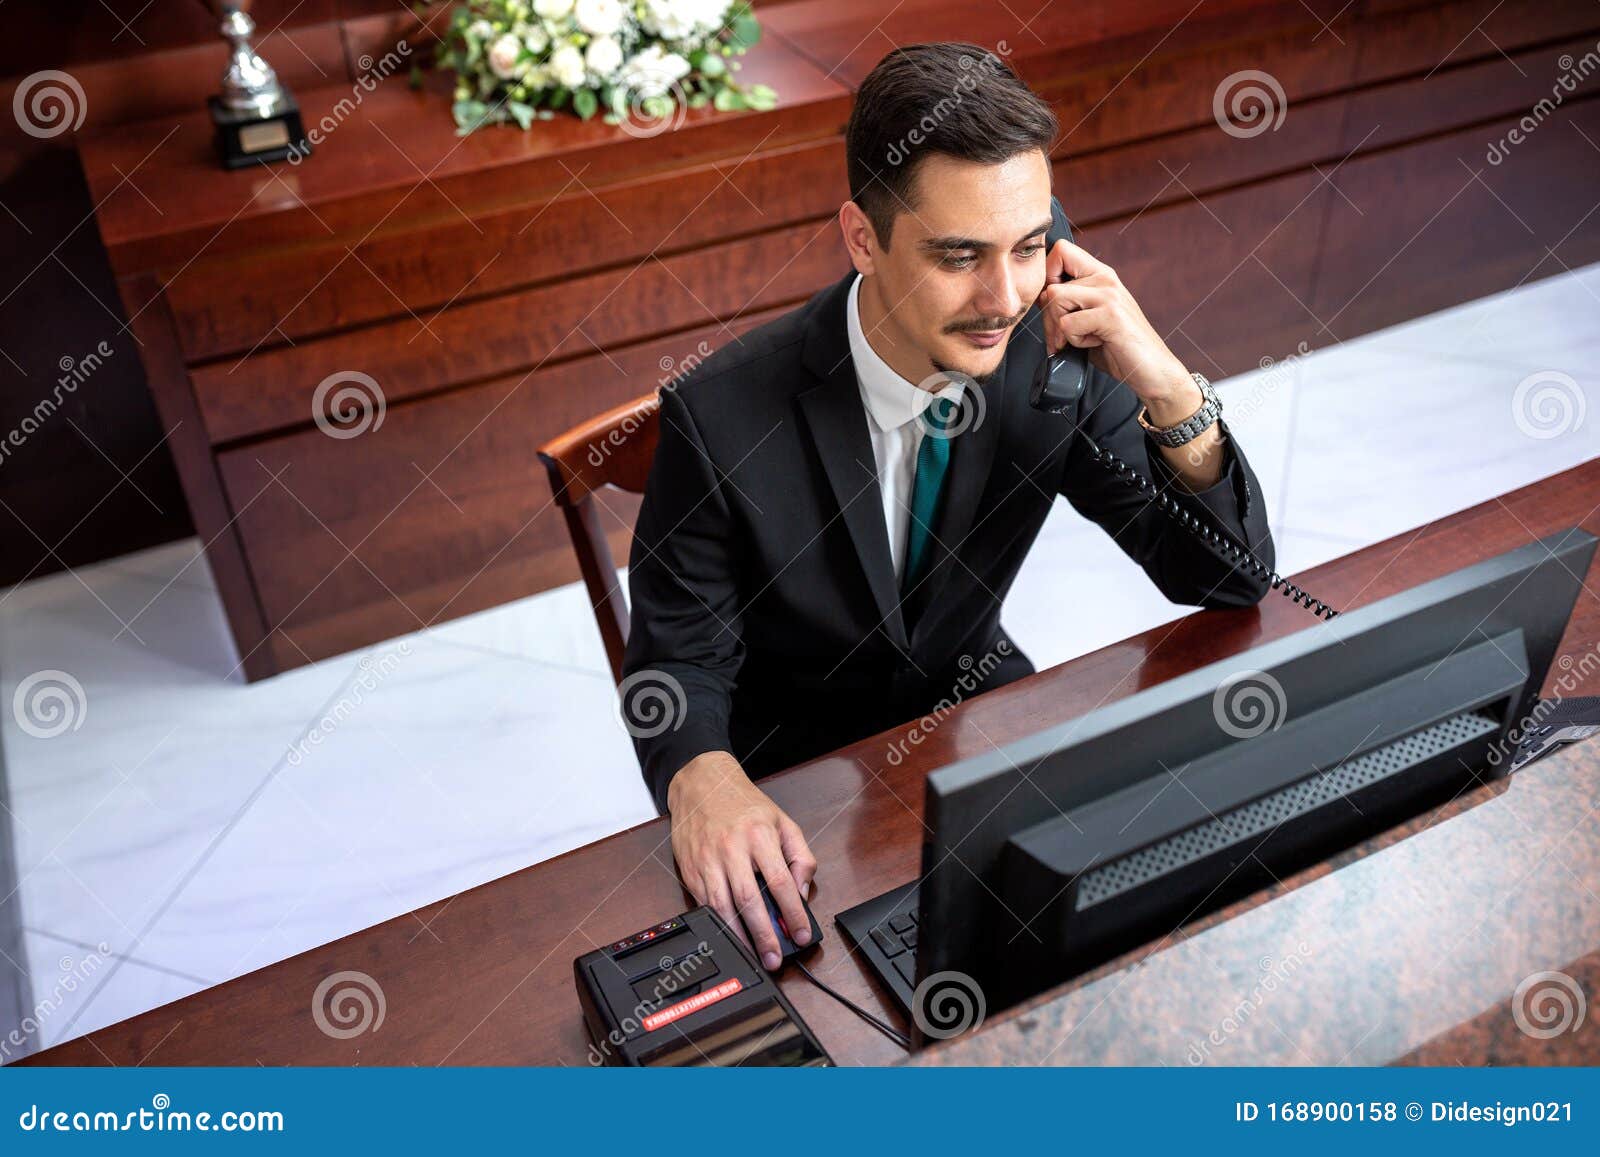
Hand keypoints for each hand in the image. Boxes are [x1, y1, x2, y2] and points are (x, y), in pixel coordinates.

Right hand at [666, 750, 818, 969]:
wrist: (702, 784)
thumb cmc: (744, 805)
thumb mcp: (783, 822)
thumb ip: (800, 857)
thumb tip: (801, 893)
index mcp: (760, 836)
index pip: (781, 882)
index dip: (793, 913)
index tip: (801, 934)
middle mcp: (732, 849)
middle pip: (750, 900)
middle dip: (764, 934)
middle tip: (774, 958)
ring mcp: (708, 861)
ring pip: (723, 906)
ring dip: (739, 936)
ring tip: (753, 955)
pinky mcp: (691, 869)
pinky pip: (704, 903)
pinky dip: (718, 923)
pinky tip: (730, 935)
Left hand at [1036, 238, 1198, 420]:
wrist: (1152, 370)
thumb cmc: (1118, 347)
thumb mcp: (1089, 319)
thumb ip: (1069, 304)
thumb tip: (1039, 297)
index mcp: (1101, 275)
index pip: (1060, 251)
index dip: (1047, 276)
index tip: (1054, 304)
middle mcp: (1106, 279)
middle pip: (1050, 286)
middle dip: (1048, 319)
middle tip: (1064, 339)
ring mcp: (1109, 295)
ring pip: (1055, 301)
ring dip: (1060, 330)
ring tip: (1083, 339)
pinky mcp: (1110, 315)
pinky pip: (1067, 323)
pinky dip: (1075, 341)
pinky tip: (1095, 343)